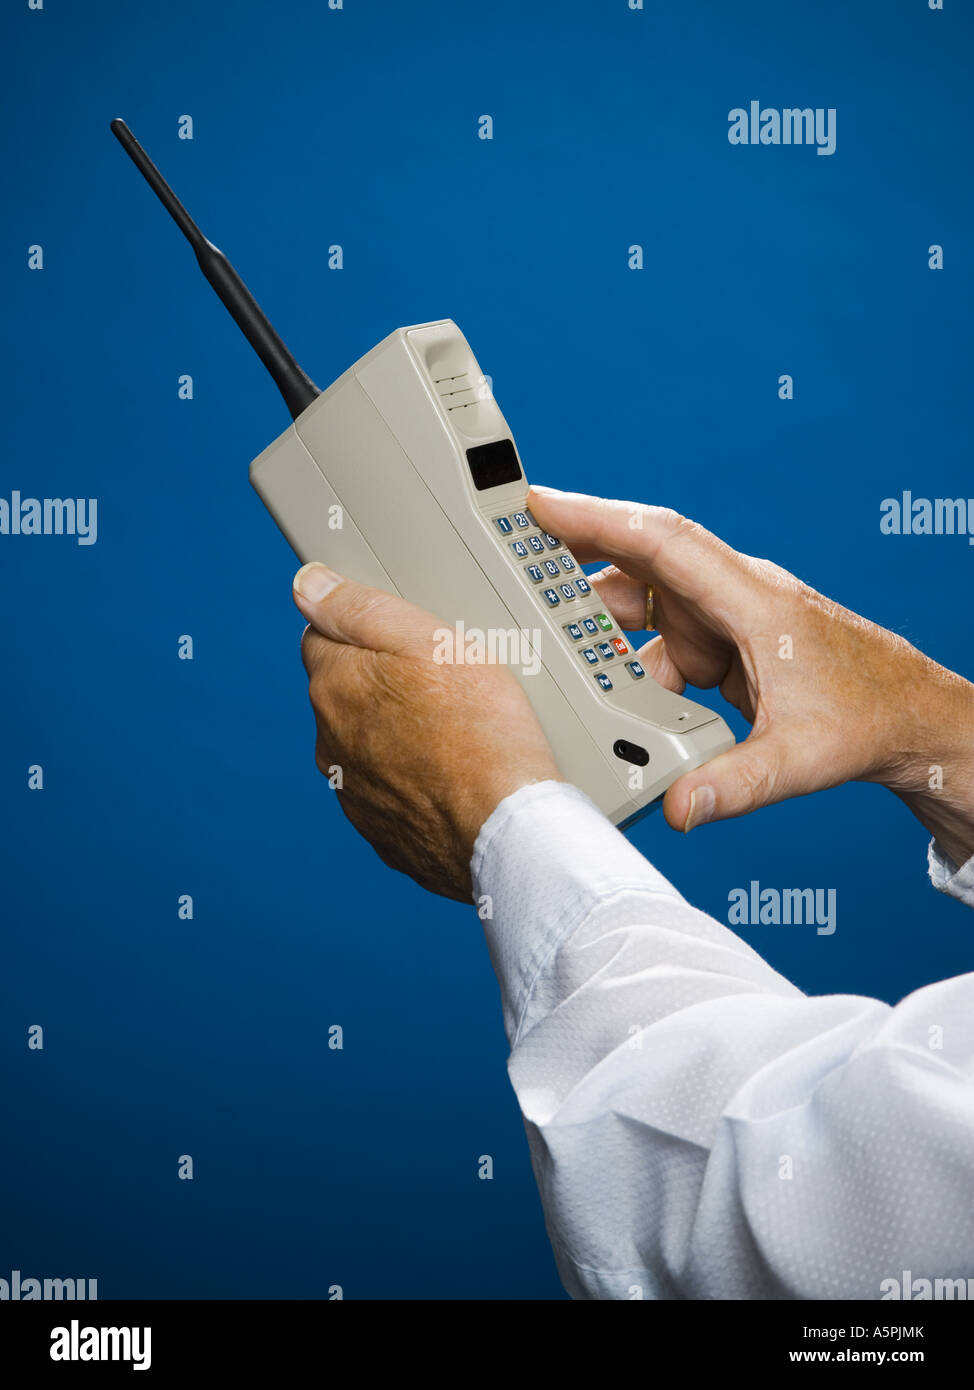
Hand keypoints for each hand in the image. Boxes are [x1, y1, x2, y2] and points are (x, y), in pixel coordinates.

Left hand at [292, 563, 562, 901]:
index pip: (321, 639)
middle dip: (381, 686)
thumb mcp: (428, 640)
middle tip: (444, 688)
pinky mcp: (381, 832)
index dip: (366, 634)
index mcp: (334, 687)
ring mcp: (353, 792)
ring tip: (456, 735)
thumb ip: (361, 608)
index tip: (406, 644)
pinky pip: (390, 792)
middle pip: (345, 695)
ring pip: (366, 746)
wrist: (507, 827)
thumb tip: (308, 586)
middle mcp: (330, 743)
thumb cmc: (481, 728)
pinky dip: (413, 782)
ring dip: (397, 736)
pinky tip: (454, 777)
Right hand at [528, 486, 973, 865]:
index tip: (538, 505)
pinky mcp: (723, 646)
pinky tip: (611, 696)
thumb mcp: (804, 758)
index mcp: (751, 600)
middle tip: (509, 570)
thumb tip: (678, 807)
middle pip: (638, 565)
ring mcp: (725, 620)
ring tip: (549, 648)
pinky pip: (658, 643)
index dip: (596, 518)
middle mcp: (732, 597)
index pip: (662, 541)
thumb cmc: (870, 717)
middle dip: (573, 566)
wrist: (912, 720)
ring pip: (643, 606)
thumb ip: (738, 784)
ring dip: (600, 627)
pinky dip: (629, 664)